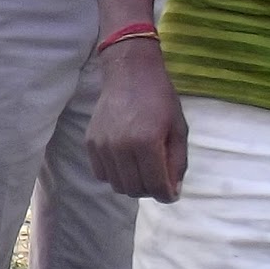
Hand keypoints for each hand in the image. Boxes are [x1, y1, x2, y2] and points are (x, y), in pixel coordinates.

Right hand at [87, 43, 187, 201]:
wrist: (130, 73)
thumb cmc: (160, 98)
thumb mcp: (178, 128)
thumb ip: (177, 162)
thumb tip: (172, 192)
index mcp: (147, 143)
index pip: (155, 186)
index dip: (166, 195)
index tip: (170, 194)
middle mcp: (122, 147)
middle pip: (135, 190)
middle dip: (150, 190)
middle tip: (157, 179)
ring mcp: (103, 146)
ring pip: (117, 185)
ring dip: (132, 184)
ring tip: (141, 170)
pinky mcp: (91, 143)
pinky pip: (101, 174)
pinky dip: (115, 175)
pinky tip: (125, 162)